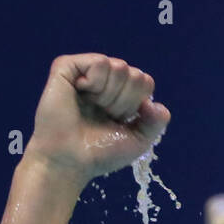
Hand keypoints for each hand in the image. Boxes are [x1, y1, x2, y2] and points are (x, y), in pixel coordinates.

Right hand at [22, 53, 171, 190]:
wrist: (70, 161)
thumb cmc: (100, 153)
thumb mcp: (139, 141)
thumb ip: (156, 121)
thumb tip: (156, 104)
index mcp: (120, 94)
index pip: (145, 82)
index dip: (136, 104)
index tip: (118, 121)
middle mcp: (104, 81)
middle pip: (135, 74)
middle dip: (123, 101)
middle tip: (103, 115)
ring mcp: (86, 72)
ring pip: (119, 66)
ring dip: (109, 94)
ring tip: (91, 106)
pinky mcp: (67, 67)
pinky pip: (99, 62)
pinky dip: (95, 82)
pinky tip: (81, 93)